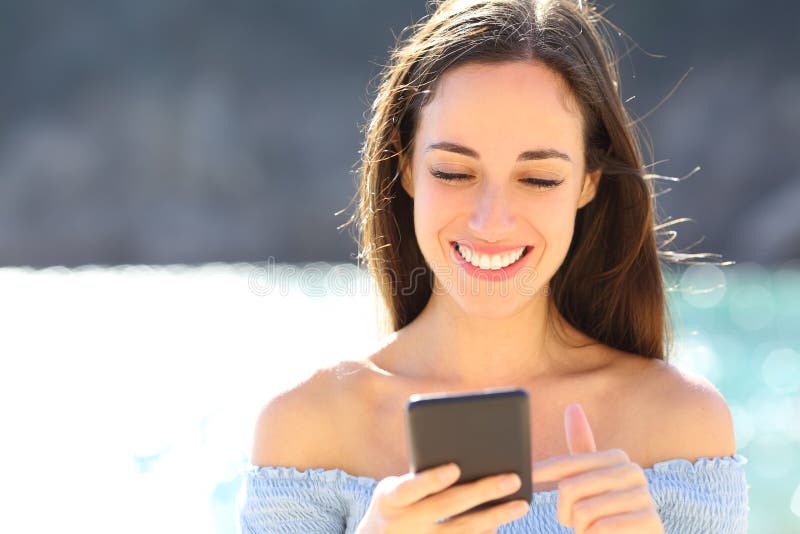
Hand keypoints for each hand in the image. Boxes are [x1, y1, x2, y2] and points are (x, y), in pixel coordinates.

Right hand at [354, 462, 528, 533]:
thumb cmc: (393, 504)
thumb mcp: (392, 490)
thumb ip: (420, 480)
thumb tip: (466, 464)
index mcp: (390, 498)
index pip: (411, 488)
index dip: (432, 480)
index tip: (455, 468)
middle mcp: (404, 522)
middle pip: (447, 507)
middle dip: (482, 492)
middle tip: (512, 478)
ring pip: (462, 531)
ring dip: (494, 517)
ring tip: (520, 505)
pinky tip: (500, 523)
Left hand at [531, 403, 664, 533]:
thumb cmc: (606, 512)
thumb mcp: (592, 479)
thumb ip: (582, 446)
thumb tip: (573, 406)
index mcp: (617, 457)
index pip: (567, 464)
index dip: (541, 472)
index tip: (525, 477)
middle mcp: (633, 471)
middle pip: (570, 488)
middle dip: (565, 513)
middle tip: (573, 522)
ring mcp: (645, 497)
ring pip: (583, 512)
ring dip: (580, 530)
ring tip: (592, 530)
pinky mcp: (651, 522)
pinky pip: (601, 529)